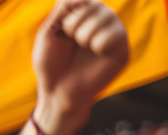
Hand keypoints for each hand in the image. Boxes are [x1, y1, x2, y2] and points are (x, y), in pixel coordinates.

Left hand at [32, 0, 128, 134]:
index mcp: (84, 16)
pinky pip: (116, 34)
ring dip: (85, 33)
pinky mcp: (122, 51)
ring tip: (82, 47)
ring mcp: (114, 36)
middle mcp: (102, 23)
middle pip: (95, 4)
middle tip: (70, 39)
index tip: (62, 28)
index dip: (70, 10)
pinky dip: (99, 43)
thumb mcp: (49, 32)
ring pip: (106, 15)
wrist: (56, 91)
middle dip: (74, 22)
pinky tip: (96, 53)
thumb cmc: (50, 63)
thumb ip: (62, 10)